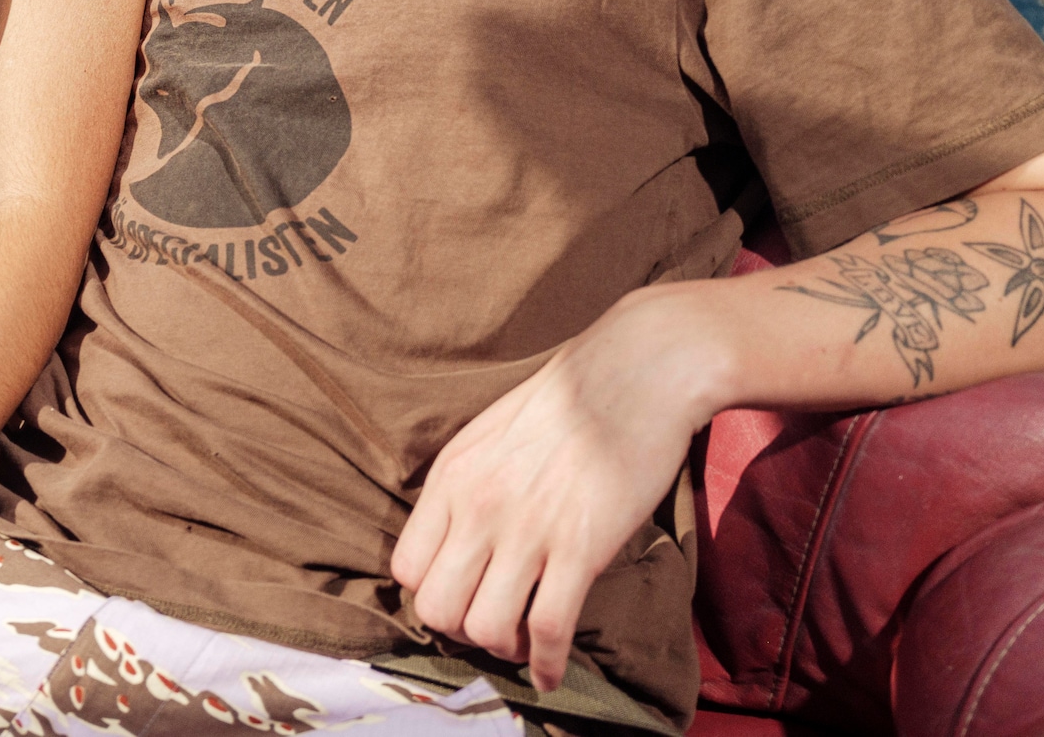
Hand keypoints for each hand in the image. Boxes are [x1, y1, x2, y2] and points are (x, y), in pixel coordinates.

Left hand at [389, 286, 722, 692]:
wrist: (637, 371)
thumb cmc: (571, 397)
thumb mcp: (491, 432)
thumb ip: (469, 484)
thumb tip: (460, 537)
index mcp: (452, 476)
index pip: (406, 567)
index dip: (431, 593)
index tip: (460, 595)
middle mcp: (478, 507)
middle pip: (437, 609)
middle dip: (461, 630)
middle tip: (491, 622)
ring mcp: (527, 530)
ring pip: (485, 628)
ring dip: (504, 648)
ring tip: (522, 641)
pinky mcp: (580, 548)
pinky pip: (547, 629)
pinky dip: (547, 664)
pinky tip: (552, 673)